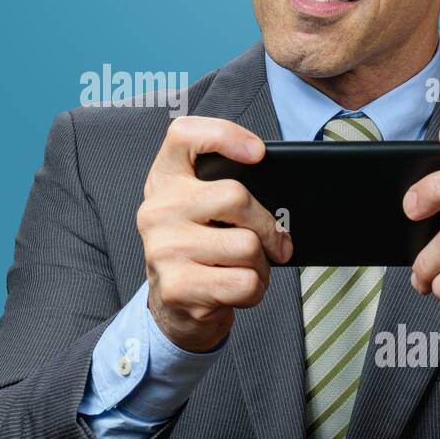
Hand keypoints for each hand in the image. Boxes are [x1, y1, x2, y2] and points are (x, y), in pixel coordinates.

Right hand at [137, 116, 293, 351]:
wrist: (173, 304)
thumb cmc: (199, 246)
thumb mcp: (201, 207)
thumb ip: (225, 187)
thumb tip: (282, 204)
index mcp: (164, 179)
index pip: (184, 134)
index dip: (226, 135)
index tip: (257, 153)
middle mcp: (157, 209)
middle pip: (236, 196)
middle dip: (268, 226)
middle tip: (275, 242)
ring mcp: (163, 249)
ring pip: (248, 247)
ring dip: (262, 265)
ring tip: (246, 268)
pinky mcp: (177, 287)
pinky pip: (246, 283)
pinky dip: (255, 290)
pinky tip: (235, 289)